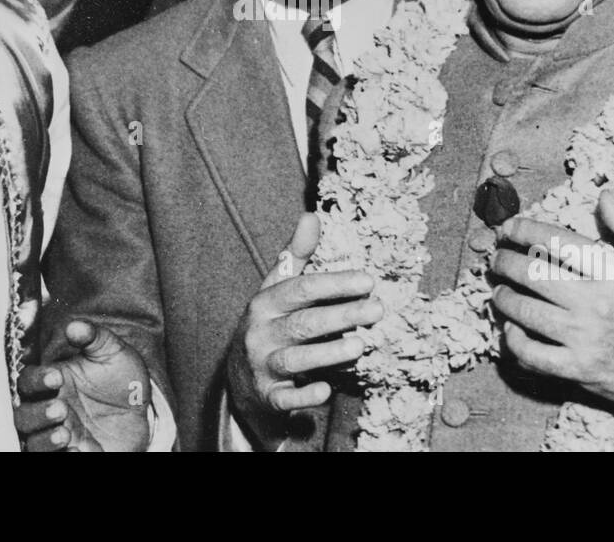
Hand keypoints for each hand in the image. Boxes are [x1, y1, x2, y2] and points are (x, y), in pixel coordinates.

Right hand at [16, 320, 151, 451]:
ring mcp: (58, 435)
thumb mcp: (113, 352)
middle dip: (37, 414)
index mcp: (52, 383)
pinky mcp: (72, 452)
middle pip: (23, 416)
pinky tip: (81, 451)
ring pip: (34, 443)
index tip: (56, 377)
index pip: (29, 381)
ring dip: (45, 440)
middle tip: (60, 408)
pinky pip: (55, 459)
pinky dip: (62, 457)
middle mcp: (48, 410)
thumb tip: (75, 326)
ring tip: (66, 433)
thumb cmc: (120, 379)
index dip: (37, 380)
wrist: (142, 412)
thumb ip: (94, 337)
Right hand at [226, 212, 383, 448]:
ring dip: (327, 352)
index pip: (301, 289)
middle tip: (377, 310)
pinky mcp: (267, 397)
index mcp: (265, 302)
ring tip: (360, 346)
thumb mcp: (275, 290)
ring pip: (294, 359)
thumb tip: (312, 215)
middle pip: (303, 322)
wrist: (237, 381)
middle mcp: (260, 332)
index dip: (335, 284)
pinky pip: (285, 399)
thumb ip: (295, 256)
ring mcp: (262, 366)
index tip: (368, 280)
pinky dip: (304, 395)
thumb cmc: (268, 325)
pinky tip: (325, 390)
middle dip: (341, 315)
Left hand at [490, 190, 613, 431]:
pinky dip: (513, 340)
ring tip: (499, 289)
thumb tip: (604, 195)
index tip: (508, 227)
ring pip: (524, 312)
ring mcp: (585, 339)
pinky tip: (512, 327)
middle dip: (504, 260)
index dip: (523, 229)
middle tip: (496, 257)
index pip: (555, 240)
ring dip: (502, 297)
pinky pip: (531, 354)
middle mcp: (596, 304)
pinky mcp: (579, 371)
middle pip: (530, 273)